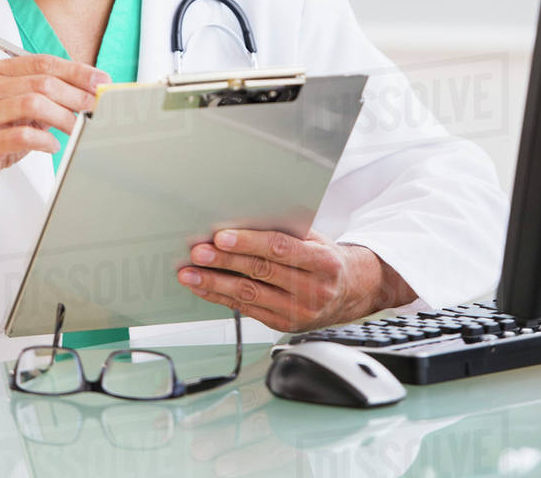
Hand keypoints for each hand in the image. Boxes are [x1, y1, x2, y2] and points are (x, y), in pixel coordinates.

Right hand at [0, 53, 109, 207]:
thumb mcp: (11, 109)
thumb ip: (40, 97)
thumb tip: (85, 93)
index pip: (43, 62)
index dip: (77, 70)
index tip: (101, 81)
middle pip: (42, 81)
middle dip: (76, 94)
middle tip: (96, 106)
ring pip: (34, 103)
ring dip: (63, 116)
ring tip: (76, 128)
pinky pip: (22, 135)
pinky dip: (45, 140)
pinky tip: (52, 146)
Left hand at [177, 228, 415, 332]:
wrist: (350, 292)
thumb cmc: (326, 258)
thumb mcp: (317, 239)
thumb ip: (288, 231)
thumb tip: (246, 216)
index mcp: (321, 262)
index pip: (279, 249)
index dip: (249, 243)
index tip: (222, 237)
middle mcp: (311, 289)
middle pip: (260, 272)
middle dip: (224, 262)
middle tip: (198, 252)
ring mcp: (297, 311)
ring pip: (249, 295)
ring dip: (215, 284)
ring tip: (190, 273)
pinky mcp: (282, 325)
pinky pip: (247, 311)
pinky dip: (221, 298)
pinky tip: (204, 288)